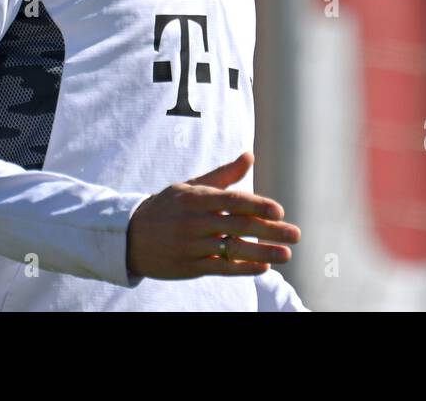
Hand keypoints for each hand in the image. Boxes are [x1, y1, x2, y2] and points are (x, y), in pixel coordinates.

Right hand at [126, 151, 300, 279]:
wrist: (129, 236)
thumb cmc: (166, 207)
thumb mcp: (190, 187)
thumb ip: (223, 175)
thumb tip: (250, 156)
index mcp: (196, 198)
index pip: (232, 200)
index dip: (257, 205)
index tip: (279, 211)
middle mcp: (194, 222)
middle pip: (238, 225)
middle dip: (270, 230)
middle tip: (295, 234)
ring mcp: (191, 245)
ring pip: (232, 249)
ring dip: (262, 252)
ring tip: (286, 254)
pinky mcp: (189, 267)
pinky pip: (220, 268)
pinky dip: (243, 268)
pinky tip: (263, 266)